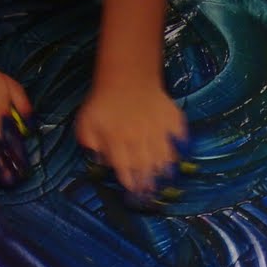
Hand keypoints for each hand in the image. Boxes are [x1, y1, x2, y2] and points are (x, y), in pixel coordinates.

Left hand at [76, 80, 188, 197]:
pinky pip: (179, 137)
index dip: (129, 181)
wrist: (126, 75)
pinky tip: (178, 155)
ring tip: (165, 179)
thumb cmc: (104, 101)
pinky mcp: (171, 119)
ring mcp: (157, 128)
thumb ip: (90, 142)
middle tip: (149, 191)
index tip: (132, 190)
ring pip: (164, 156)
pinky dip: (180, 147)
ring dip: (164, 170)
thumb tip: (99, 159)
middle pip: (146, 166)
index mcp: (117, 139)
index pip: (125, 168)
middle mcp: (139, 137)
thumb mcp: (86, 121)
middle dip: (147, 182)